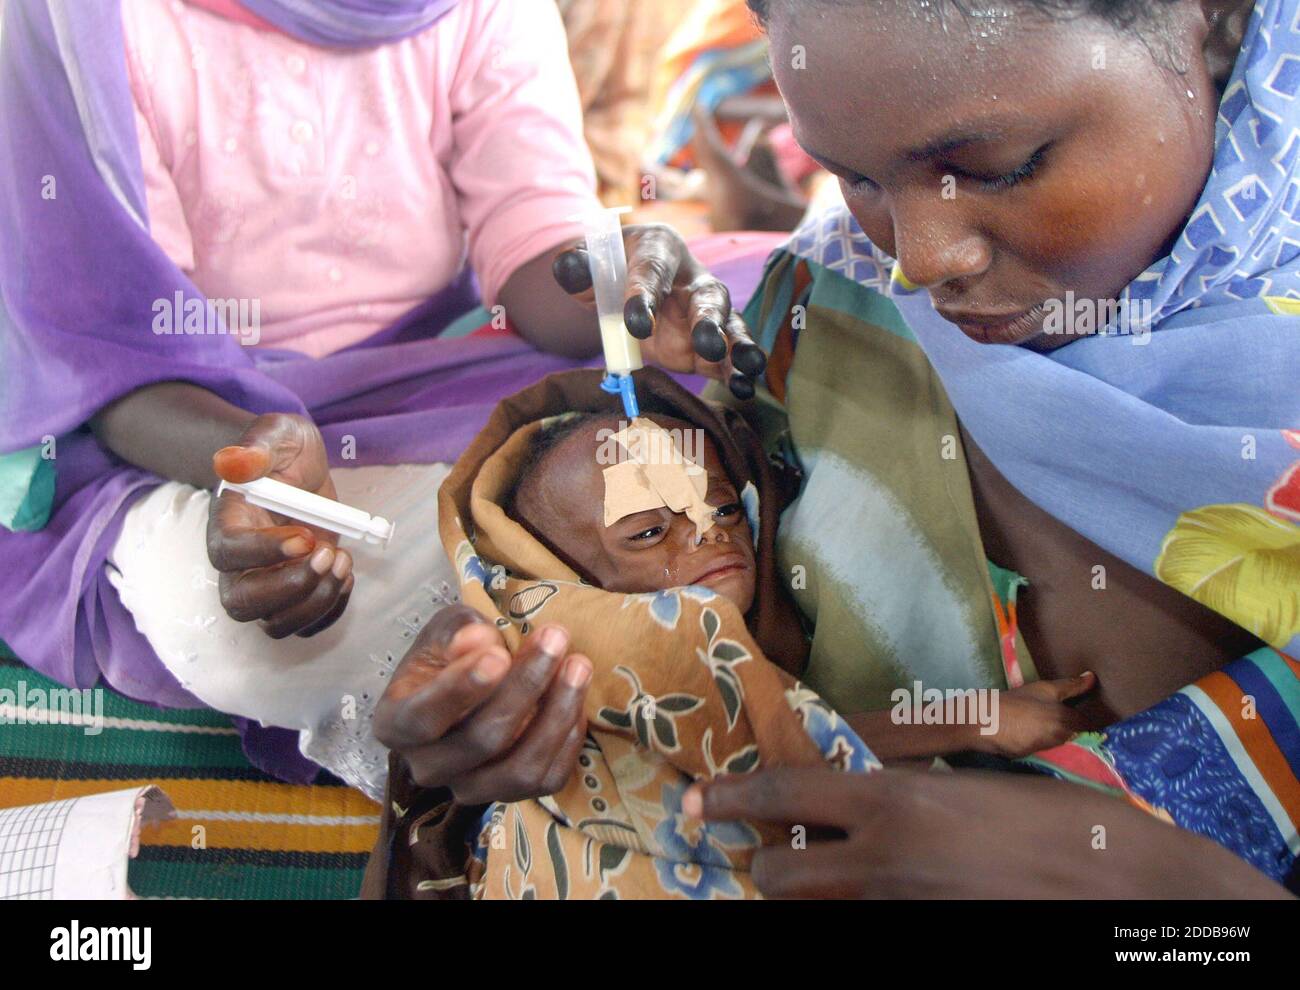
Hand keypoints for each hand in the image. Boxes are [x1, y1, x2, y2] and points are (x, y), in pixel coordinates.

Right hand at [205, 412, 353, 638]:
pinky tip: (346, 575)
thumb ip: (256, 446)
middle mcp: (240, 563)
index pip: (228, 553)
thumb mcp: (275, 434)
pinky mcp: (295, 592)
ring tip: (343, 561)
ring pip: (276, 622)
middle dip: (290, 587)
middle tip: (327, 553)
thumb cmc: (282, 450)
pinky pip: (306, 625)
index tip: (304, 536)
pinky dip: (331, 610)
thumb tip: (234, 462)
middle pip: (242, 602)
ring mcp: (267, 582)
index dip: (263, 552)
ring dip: (316, 601)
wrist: (297, 468)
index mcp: (228, 523)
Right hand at [372, 605, 592, 804]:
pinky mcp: (510, 796)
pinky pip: (546, 780)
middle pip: (481, 740)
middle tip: (556, 638)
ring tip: (578, 665)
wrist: (470, 682)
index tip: (498, 655)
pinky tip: (576, 699)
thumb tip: (477, 639)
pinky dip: (568, 739)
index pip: (423, 717)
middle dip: (525, 686)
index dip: (460, 690)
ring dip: (556, 715)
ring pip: (518, 770)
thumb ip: (458, 631)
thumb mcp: (448, 628)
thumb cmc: (452, 653)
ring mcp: (468, 788)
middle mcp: (426, 767)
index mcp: (396, 723)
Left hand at [552, 223, 767, 397]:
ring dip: (738, 346)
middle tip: (708, 344)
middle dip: (708, 320)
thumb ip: (577, 266)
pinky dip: (735, 371)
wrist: (626, 280)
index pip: (651, 270)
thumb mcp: (588, 262)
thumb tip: (567, 266)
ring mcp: (703, 313)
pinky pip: (725, 357)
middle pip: (706, 296)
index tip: (635, 323)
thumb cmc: (608, 267)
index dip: (644, 294)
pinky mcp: (705, 345)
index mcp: (658, 250)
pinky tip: (744, 388)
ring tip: (750, 368)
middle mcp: (690, 279)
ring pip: (728, 324)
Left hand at [684, 768, 1292, 898]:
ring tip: (838, 869)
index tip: (698, 801)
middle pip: (779, 874)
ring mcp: (900, 912)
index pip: (785, 793)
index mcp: (895, 800)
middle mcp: (884, 860)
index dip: (732, 797)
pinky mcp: (922, 940)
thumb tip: (854, 773)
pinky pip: (863, 929)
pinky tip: (895, 895)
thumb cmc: (1058, 818)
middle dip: (766, 865)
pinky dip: (857, 914)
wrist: (1124, 889)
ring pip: (816, 909)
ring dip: (812, 895)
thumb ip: (904, 779)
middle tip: (777, 852)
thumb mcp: (971, 779)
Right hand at [981, 672, 1095, 757]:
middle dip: (1075, 728)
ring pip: (1064, 743)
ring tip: (1049, 724)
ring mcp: (1049, 750)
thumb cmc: (1016, 701)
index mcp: (1066, 721)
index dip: (1087, 718)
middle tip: (1064, 717)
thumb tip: (1092, 677)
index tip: (1085, 713)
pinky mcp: (1035, 758)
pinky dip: (1046, 742)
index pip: (1090, 725)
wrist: (984, 720)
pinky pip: (1049, 750)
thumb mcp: (1044, 688)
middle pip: (1078, 736)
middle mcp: (1061, 738)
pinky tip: (1035, 734)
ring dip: (1061, 736)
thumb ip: (1071, 685)